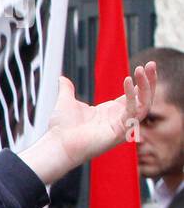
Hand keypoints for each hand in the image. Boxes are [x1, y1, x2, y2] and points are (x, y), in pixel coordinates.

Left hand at [18, 63, 155, 184]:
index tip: (144, 65)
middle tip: (151, 63)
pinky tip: (127, 81)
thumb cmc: (61, 128)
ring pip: (144, 105)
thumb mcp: (66, 102)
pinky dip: (132, 96)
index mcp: (111, 112)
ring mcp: (121, 126)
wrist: (57, 144)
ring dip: (146, 87)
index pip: (134, 95)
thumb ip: (67, 89)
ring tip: (142, 69)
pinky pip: (132, 112)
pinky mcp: (119, 132)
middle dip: (150, 81)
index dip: (141, 81)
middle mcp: (119, 118)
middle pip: (144, 99)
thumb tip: (62, 78)